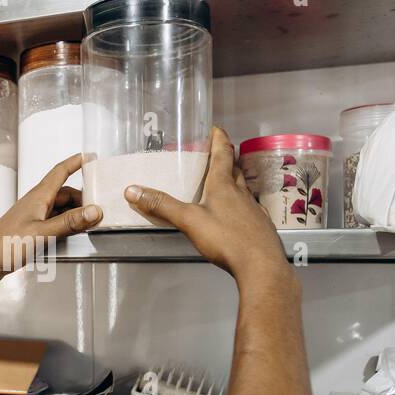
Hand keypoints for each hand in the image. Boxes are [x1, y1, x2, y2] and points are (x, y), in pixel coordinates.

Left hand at [0, 153, 102, 287]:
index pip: (60, 172)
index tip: (90, 157)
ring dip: (75, 214)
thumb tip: (94, 211)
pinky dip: (65, 226)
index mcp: (38, 197)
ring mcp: (33, 218)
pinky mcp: (31, 232)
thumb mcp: (42, 233)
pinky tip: (71, 236)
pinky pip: (54, 223)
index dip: (75, 162)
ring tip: (88, 224)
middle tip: (99, 208)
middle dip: (83, 198)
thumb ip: (69, 222)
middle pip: (65, 193)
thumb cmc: (4, 246)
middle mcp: (36, 204)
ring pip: (60, 209)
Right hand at [124, 127, 288, 282]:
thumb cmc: (227, 239)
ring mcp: (253, 210)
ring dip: (235, 180)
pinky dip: (241, 205)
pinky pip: (250, 209)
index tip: (216, 129)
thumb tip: (133, 190)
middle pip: (235, 169)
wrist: (261, 265)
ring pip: (243, 188)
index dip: (219, 139)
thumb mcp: (189, 221)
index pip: (223, 154)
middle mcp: (241, 193)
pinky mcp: (259, 227)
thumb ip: (162, 206)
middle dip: (227, 158)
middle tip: (218, 153)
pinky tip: (237, 214)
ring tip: (225, 181)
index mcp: (224, 186)